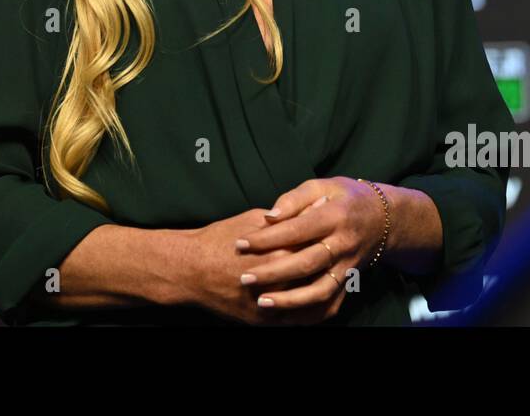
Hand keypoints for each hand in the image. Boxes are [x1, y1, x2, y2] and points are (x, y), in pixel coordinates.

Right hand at [178, 207, 329, 325]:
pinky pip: (299, 320)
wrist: (189, 270)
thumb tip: (312, 209)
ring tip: (339, 276)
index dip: (325, 232)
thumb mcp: (252, 219)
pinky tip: (320, 298)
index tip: (334, 224)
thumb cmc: (219, 240)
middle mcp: (278, 281)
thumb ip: (284, 218)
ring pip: (312, 301)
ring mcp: (271, 304)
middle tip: (340, 249)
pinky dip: (312, 310)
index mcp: (277, 251)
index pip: (313, 243)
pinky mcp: (263, 321)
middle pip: (316, 273)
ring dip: (328, 289)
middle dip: (330, 261)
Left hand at [234, 177, 389, 319]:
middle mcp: (343, 244)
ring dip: (290, 300)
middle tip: (244, 277)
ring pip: (320, 290)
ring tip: (262, 302)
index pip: (296, 230)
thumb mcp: (322, 186)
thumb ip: (294, 199)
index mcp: (334, 216)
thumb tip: (270, 216)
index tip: (241, 244)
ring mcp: (348, 266)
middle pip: (306, 263)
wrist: (384, 218)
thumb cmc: (345, 197)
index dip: (267, 238)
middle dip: (273, 273)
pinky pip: (331, 303)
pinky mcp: (349, 281)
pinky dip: (309, 313)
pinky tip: (287, 316)